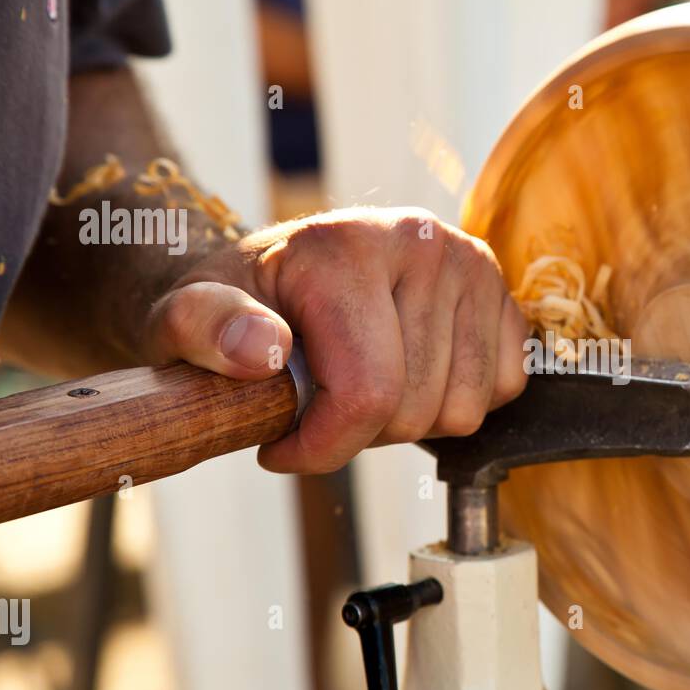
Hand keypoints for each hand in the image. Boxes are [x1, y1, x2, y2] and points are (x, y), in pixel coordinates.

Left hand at [140, 207, 529, 473]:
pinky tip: (411, 372)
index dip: (323, 447)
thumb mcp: (187, 315)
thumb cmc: (237, 304)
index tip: (281, 447)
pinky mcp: (500, 289)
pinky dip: (455, 400)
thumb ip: (204, 329)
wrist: (281, 272)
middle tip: (323, 403)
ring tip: (364, 385)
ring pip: (462, 411)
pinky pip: (502, 389)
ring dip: (410, 421)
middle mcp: (420, 242)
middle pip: (414, 409)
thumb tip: (262, 352)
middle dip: (361, 432)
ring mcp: (470, 262)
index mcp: (346, 247)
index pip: (368, 392)